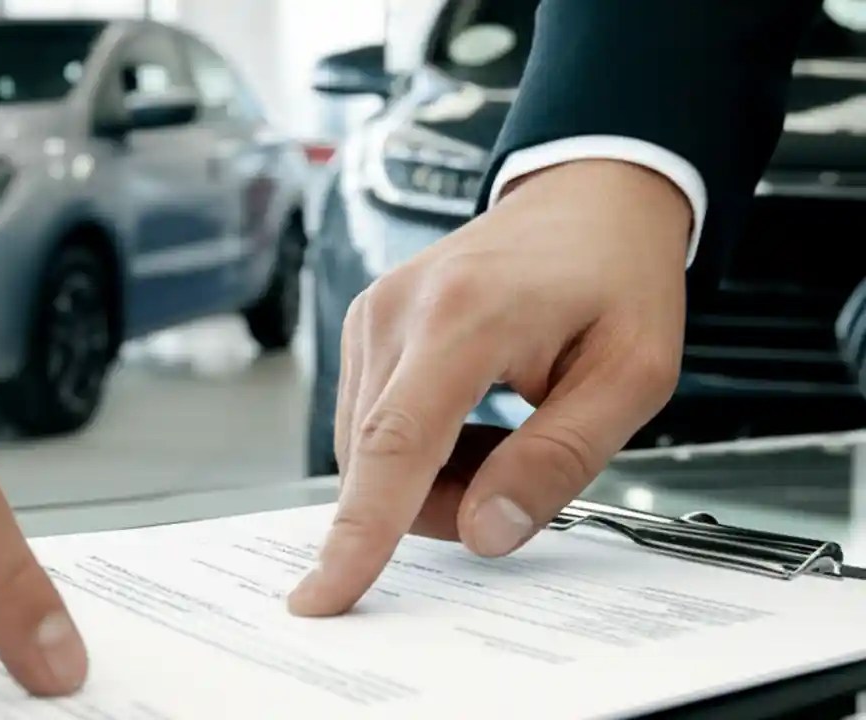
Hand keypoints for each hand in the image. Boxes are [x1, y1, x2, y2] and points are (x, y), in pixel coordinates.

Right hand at [289, 160, 689, 615]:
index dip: (361, 531)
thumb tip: (485, 531)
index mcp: (465, 317)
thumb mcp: (629, 376)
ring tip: (504, 438)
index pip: (396, 444)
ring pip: (366, 448)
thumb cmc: (615, 277)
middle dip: (435, 505)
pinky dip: (415, 445)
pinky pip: (369, 418)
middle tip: (518, 485)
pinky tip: (470, 419)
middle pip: (375, 460)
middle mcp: (398, 311)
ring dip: (428, 476)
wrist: (586, 200)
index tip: (324, 595)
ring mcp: (373, 313)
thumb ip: (557, 460)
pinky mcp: (367, 323)